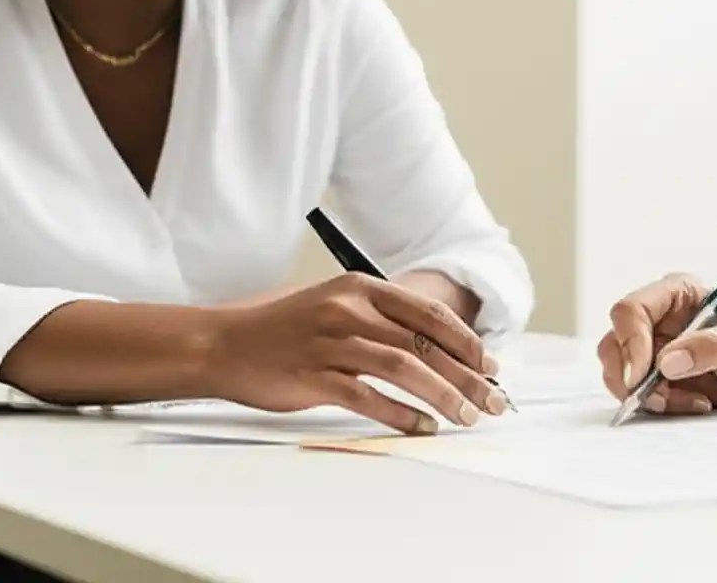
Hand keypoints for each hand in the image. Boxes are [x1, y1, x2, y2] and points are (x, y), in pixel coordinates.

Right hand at [206, 273, 507, 432]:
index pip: (430, 314)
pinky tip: (423, 427)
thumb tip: (440, 351)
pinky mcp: (313, 376)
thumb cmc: (287, 331)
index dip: (467, 342)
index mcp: (362, 288)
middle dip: (467, 375)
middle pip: (425, 343)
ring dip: (443, 395)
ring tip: (466, 416)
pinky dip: (402, 414)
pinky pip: (369, 397)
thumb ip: (383, 320)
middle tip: (493, 400)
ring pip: (405, 367)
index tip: (492, 366)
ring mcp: (331, 342)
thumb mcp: (337, 306)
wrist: (223, 344)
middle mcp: (350, 309)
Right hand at [597, 273, 716, 414]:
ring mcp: (653, 346)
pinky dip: (658, 404)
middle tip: (656, 399)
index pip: (632, 309)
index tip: (641, 375)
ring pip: (619, 370)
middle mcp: (658, 317)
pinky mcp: (656, 374)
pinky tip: (693, 402)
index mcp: (677, 294)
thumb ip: (710, 348)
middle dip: (629, 375)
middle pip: (615, 342)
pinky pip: (638, 392)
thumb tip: (666, 362)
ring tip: (688, 401)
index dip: (630, 342)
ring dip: (645, 394)